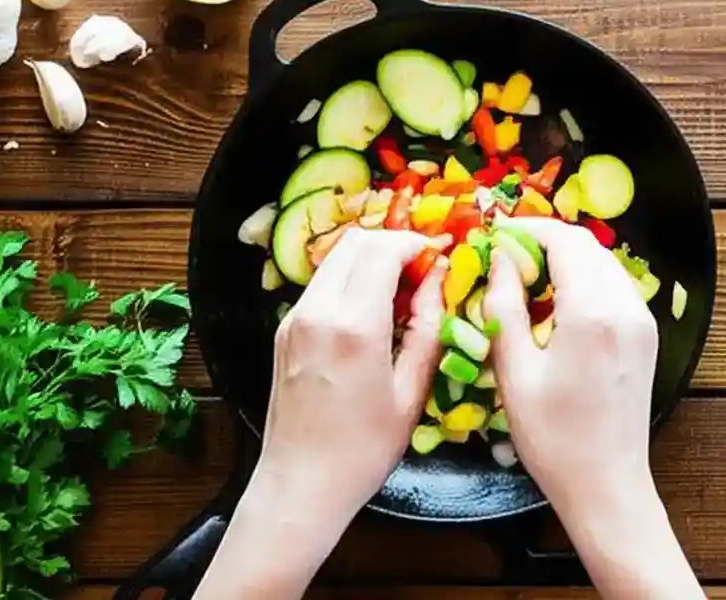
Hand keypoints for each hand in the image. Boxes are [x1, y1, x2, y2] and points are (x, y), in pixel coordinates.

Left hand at [194, 228, 445, 599]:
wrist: (301, 483)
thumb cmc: (364, 449)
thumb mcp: (411, 392)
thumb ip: (427, 328)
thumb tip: (437, 280)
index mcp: (354, 326)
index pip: (383, 250)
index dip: (416, 243)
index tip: (439, 255)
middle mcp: (318, 311)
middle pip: (356, 241)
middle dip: (393, 244)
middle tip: (422, 270)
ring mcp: (295, 318)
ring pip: (335, 258)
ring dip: (370, 259)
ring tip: (399, 290)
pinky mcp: (285, 329)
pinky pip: (321, 283)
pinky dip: (349, 279)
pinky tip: (371, 310)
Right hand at [484, 217, 704, 599]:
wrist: (607, 485)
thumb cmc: (553, 438)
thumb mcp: (514, 372)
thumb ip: (504, 306)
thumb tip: (499, 259)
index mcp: (593, 312)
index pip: (563, 241)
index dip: (526, 229)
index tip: (495, 233)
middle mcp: (626, 307)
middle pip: (587, 246)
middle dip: (545, 240)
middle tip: (505, 251)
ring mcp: (642, 321)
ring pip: (603, 263)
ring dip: (566, 257)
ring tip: (525, 274)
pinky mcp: (646, 336)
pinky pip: (614, 287)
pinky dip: (585, 279)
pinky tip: (555, 300)